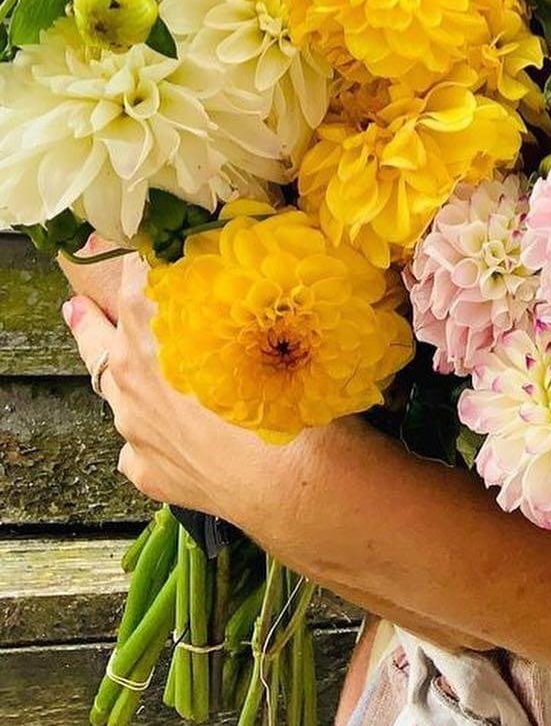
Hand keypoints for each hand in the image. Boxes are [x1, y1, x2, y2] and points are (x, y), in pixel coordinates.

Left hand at [60, 249, 296, 522]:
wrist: (288, 476)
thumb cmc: (281, 387)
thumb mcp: (257, 319)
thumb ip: (226, 294)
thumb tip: (225, 275)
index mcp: (148, 322)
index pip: (134, 273)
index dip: (142, 263)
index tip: (146, 260)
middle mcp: (128, 372)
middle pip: (99, 335)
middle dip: (93, 319)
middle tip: (77, 307)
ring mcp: (132, 426)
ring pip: (117, 392)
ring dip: (127, 379)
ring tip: (136, 371)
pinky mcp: (145, 469)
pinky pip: (140, 444)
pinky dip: (155, 433)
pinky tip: (182, 432)